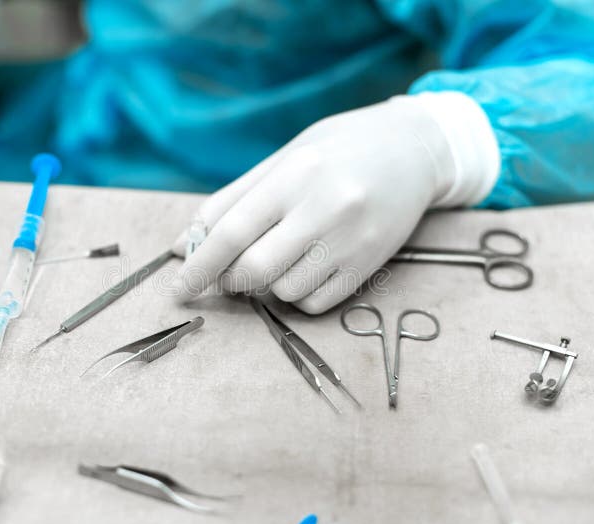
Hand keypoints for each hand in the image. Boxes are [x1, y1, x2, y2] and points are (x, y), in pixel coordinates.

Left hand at [170, 93, 493, 313]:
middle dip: (230, 280)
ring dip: (265, 286)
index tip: (179, 288)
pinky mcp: (370, 265)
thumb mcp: (281, 160)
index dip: (199, 266)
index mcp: (295, 176)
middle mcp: (325, 209)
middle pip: (255, 270)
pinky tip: (303, 268)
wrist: (413, 150)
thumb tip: (182, 245)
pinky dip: (295, 295)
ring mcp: (352, 241)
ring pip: (284, 291)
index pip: (232, 232)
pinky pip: (315, 303)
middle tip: (228, 273)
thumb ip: (229, 202)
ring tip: (277, 258)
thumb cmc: (337, 149)